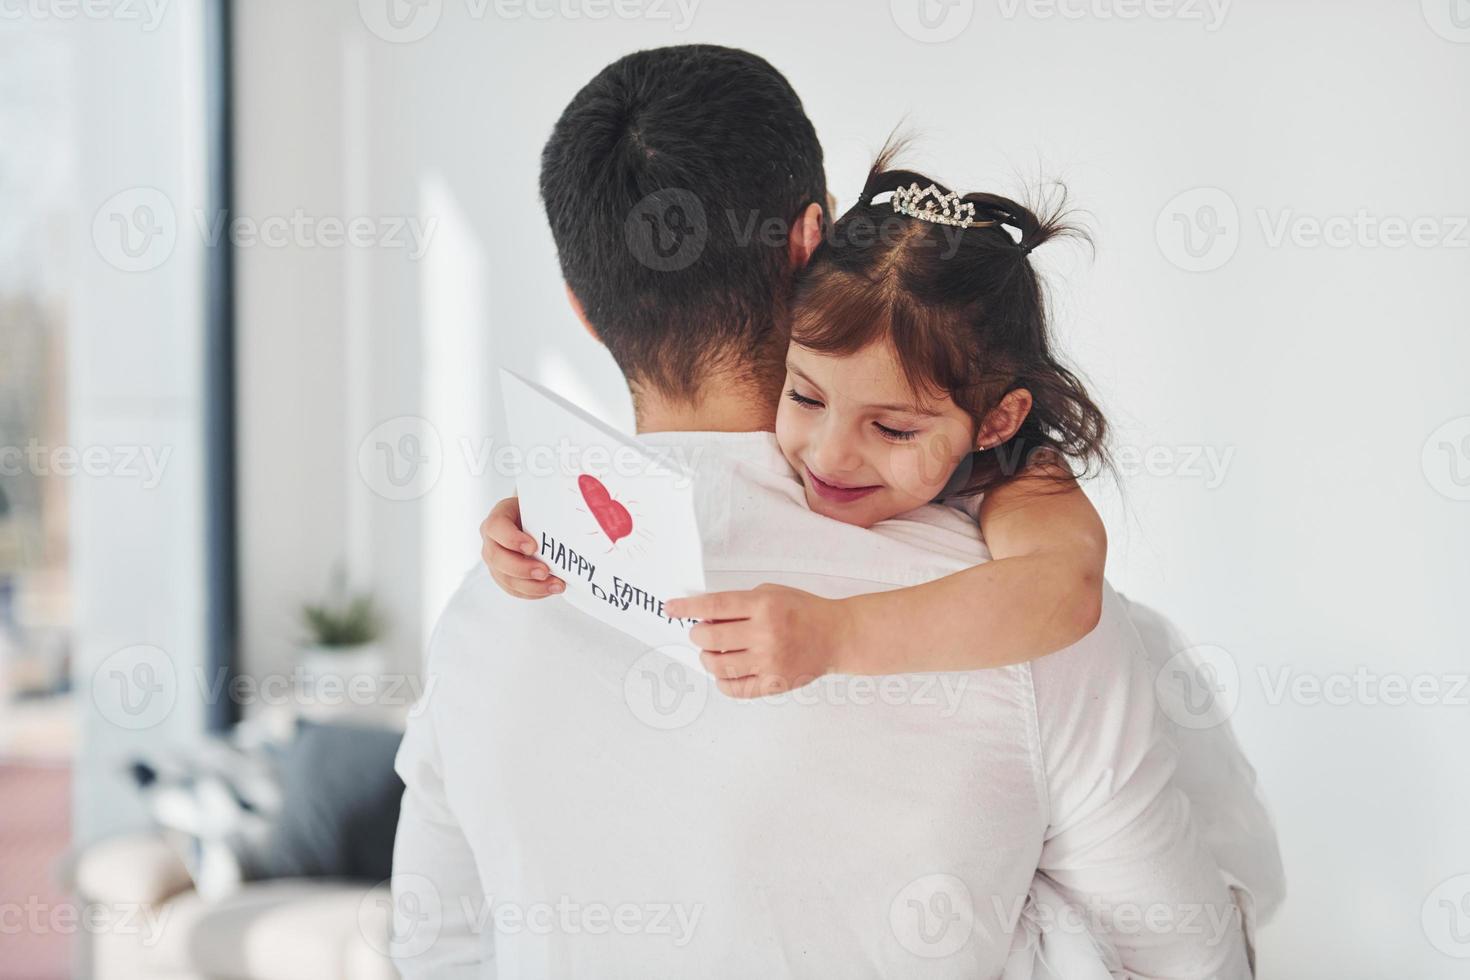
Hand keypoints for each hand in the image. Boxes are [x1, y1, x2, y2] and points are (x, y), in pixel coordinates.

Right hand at [479, 496, 563, 598]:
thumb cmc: (535, 513)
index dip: (512, 539)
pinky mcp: (502, 576)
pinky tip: (549, 589)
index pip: (496, 527)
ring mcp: (494, 561)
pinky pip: (514, 590)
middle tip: (544, 571)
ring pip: (505, 578)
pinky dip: (533, 592)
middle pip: (497, 558)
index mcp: (497, 518)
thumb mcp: (538, 507)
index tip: (533, 546)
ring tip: (555, 585)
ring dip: (532, 586)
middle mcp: (490, 540)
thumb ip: (547, 513)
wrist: (531, 522)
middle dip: (522, 568)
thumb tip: (570, 527)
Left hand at [663, 584, 850, 698]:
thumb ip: (739, 603)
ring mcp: (770, 661)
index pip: (714, 606)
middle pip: (710, 637)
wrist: (836, 635)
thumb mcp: (771, 593)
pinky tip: (724, 672)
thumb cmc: (801, 611)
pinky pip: (734, 688)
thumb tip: (703, 618)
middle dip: (697, 634)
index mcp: (763, 606)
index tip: (670, 608)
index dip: (687, 607)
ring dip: (707, 657)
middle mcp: (765, 633)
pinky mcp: (774, 683)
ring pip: (717, 665)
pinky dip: (721, 681)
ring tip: (712, 651)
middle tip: (700, 632)